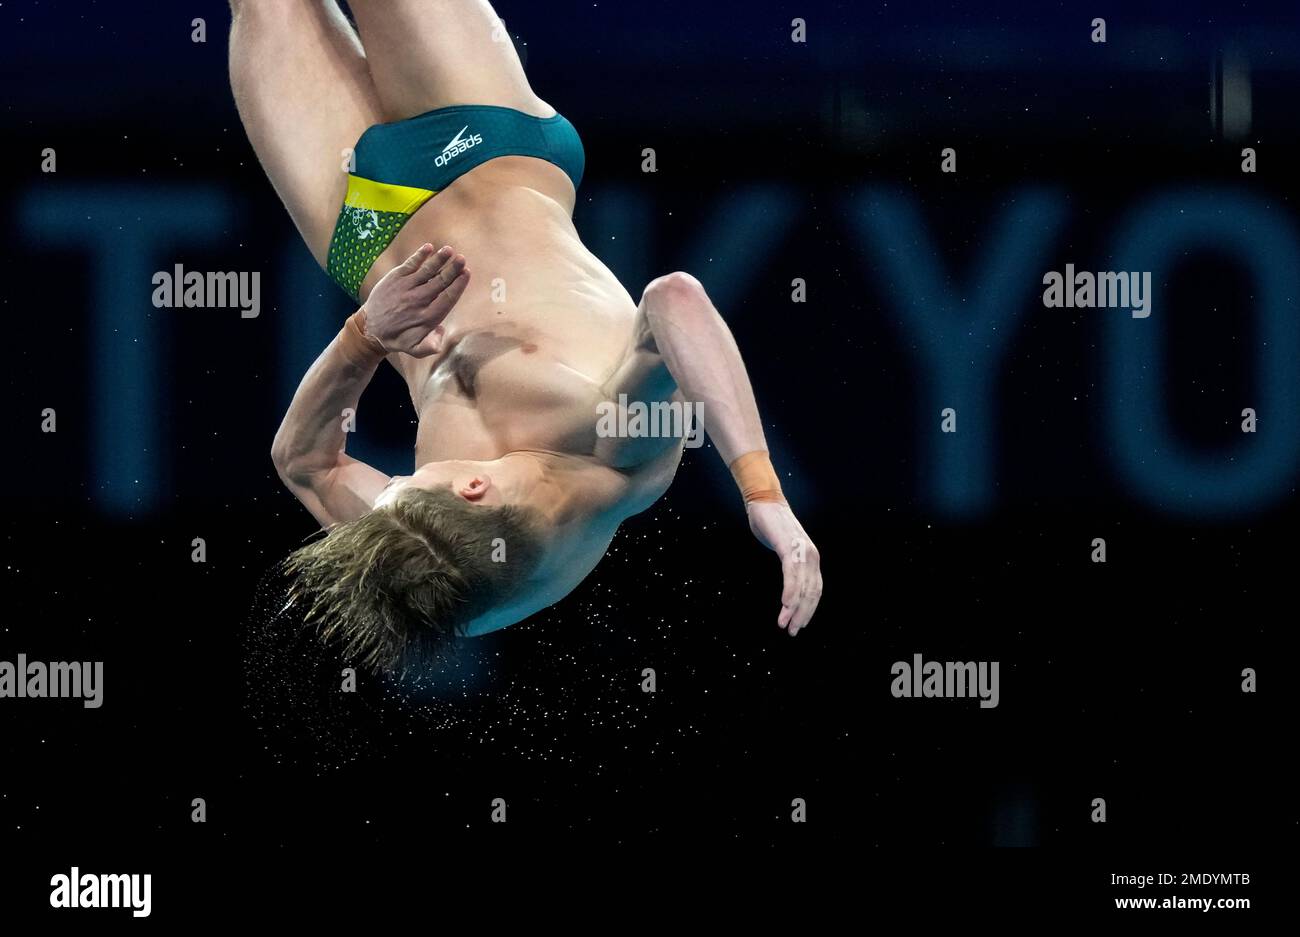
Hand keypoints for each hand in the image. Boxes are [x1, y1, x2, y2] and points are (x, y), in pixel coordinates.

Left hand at [361, 243, 468, 356]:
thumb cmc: (398, 338)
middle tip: (462, 259)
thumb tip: (442, 334)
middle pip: (439, 282)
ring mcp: (405, 287)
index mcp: (427, 317)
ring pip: (426, 271)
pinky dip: (419, 256)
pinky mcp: (394, 278)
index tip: (467, 273)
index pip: (447, 298)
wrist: (371, 328)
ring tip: (449, 250)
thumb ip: (431, 346)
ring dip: (439, 259)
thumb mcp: (415, 349)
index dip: (458, 285)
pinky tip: (429, 247)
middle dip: (452, 270)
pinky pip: (410, 265)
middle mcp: (418, 300)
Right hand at [745, 500, 821, 635]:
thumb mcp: (784, 548)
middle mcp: (811, 556)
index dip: (808, 609)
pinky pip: (792, 574)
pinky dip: (790, 592)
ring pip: (802, 587)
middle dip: (802, 614)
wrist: (764, 501)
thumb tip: (789, 579)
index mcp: (811, 558)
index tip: (799, 625)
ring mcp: (802, 551)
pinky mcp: (790, 546)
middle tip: (792, 632)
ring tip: (785, 625)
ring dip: (794, 609)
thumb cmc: (771, 525)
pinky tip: (785, 605)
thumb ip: (789, 564)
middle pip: (812, 593)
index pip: (814, 591)